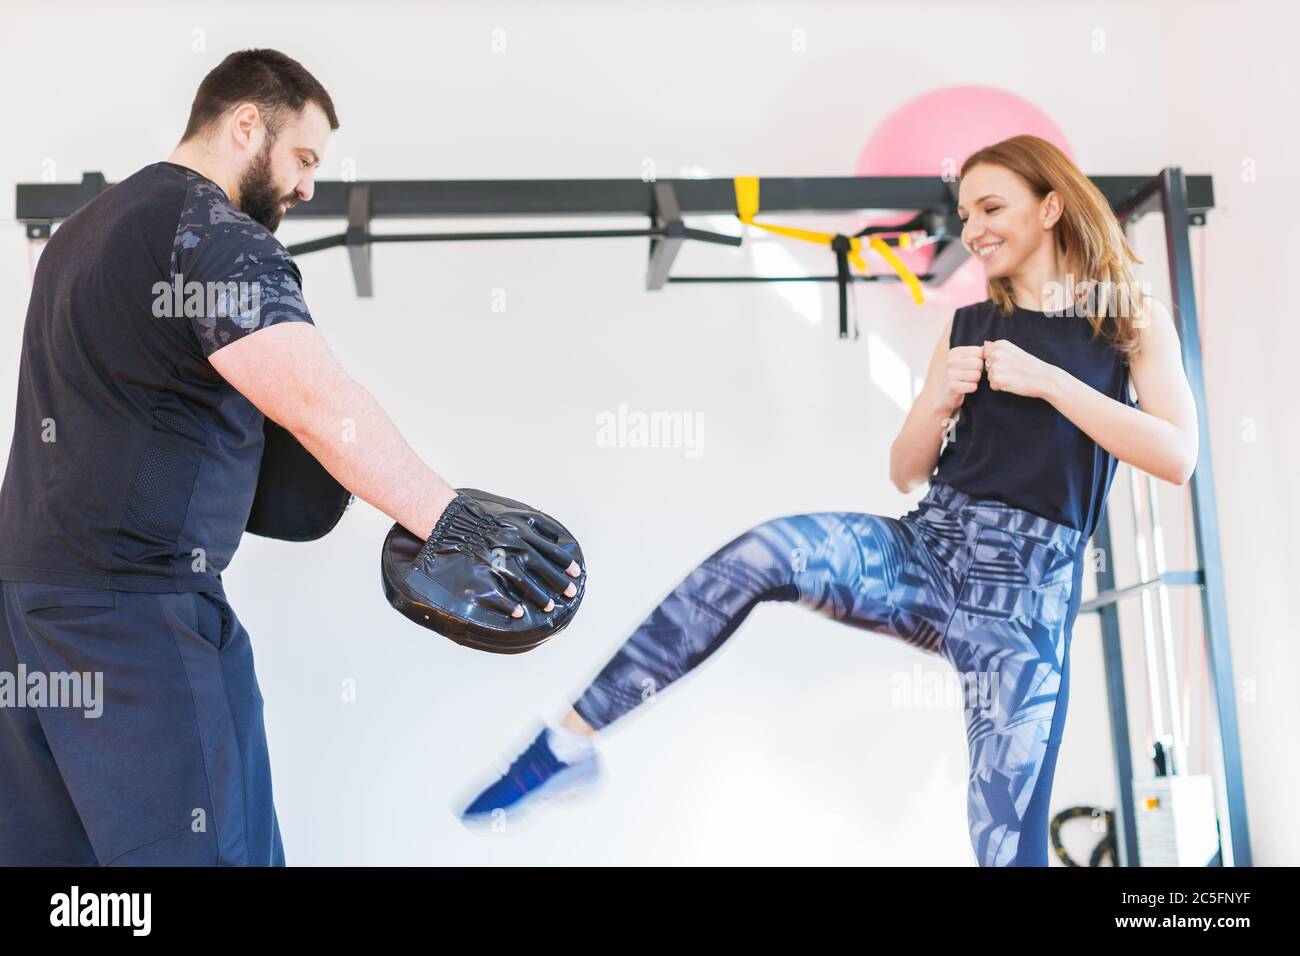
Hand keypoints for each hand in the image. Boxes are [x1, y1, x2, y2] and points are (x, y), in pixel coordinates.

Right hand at [423, 489, 581, 618]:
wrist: (452, 521)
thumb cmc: (483, 518)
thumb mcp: (514, 513)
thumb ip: (536, 524)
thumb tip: (557, 534)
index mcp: (523, 532)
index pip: (552, 551)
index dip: (566, 565)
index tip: (575, 574)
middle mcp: (514, 547)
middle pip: (543, 569)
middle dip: (559, 583)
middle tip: (570, 593)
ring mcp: (498, 561)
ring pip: (525, 583)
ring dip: (540, 597)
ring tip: (549, 607)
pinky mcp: (483, 574)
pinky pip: (500, 594)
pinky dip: (511, 605)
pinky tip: (520, 612)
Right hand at [939, 344, 984, 413]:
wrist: (945, 395)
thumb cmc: (960, 375)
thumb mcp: (965, 360)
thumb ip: (978, 352)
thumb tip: (990, 344)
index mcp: (954, 352)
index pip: (979, 352)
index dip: (981, 360)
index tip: (973, 366)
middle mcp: (950, 361)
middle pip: (979, 363)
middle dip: (979, 371)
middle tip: (971, 375)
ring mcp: (950, 374)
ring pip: (977, 375)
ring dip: (976, 380)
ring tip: (968, 381)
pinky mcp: (952, 387)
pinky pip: (973, 386)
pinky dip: (972, 388)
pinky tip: (965, 388)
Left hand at [981, 339, 1058, 399]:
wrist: (1045, 378)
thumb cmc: (1030, 366)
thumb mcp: (1014, 351)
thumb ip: (998, 348)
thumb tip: (985, 343)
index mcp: (1000, 344)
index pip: (985, 353)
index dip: (996, 361)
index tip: (1009, 362)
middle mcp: (996, 353)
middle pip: (986, 365)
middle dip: (995, 370)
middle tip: (1012, 370)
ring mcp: (995, 366)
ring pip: (989, 376)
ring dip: (998, 379)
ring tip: (1014, 376)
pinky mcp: (997, 379)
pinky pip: (992, 386)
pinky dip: (1001, 387)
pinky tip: (1012, 383)